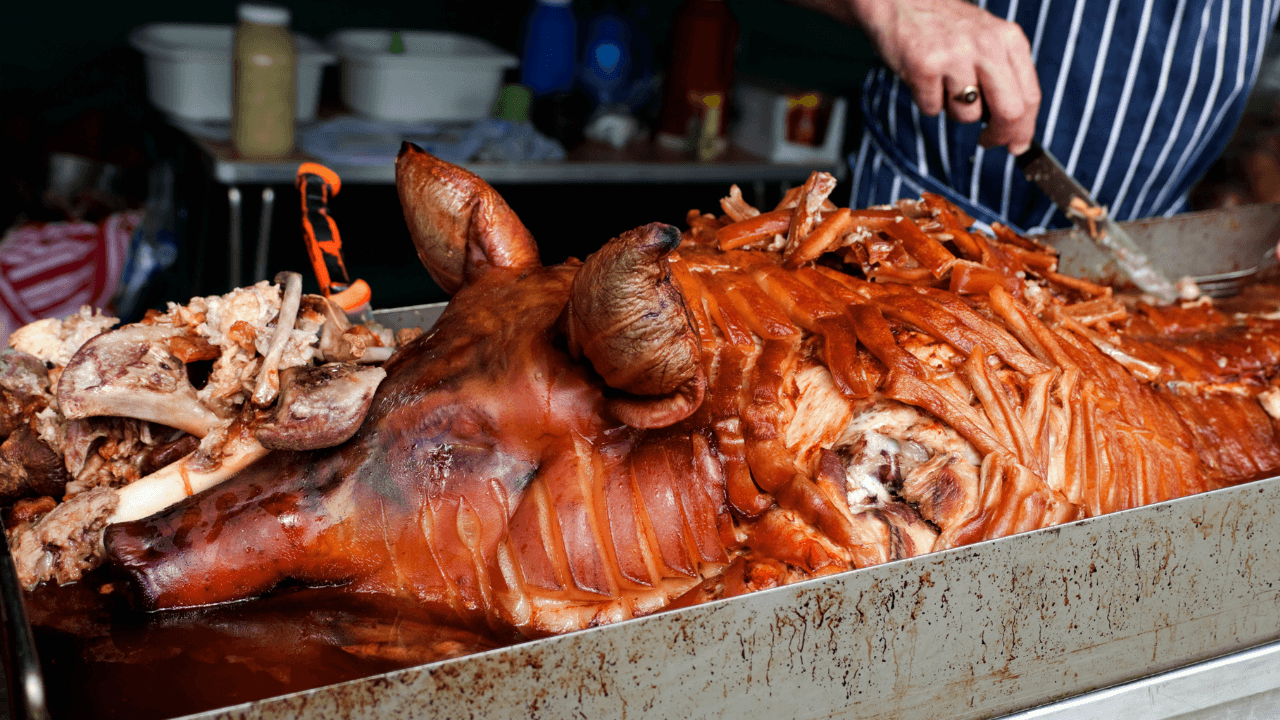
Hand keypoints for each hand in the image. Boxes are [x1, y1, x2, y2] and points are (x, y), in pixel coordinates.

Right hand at [794, 0, 1040, 154]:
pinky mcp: (925, 66)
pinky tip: (923, 78)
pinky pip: (932, 108)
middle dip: (1001, 136)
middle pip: (1010, 111)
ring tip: (943, 84)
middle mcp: (987, 45)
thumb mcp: (986, 39)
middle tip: (988, 142)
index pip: (1030, 95)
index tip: (1016, 144)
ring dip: (953, 110)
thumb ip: (1004, 75)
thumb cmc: (944, 26)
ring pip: (967, 115)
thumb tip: (1016, 130)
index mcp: (1009, 39)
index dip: (1025, 129)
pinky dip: (926, 101)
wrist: (900, 0)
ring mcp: (956, 55)